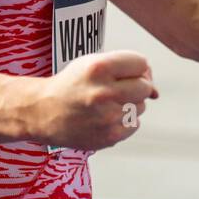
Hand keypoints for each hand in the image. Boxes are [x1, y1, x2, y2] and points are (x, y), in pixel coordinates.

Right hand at [33, 50, 157, 150]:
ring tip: (106, 103)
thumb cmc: (71, 85)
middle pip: (145, 86)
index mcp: (99, 67)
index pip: (141, 62)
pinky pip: (134, 124)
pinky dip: (125, 120)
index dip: (136, 67)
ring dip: (129, 103)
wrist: (42, 112)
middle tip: (117, 88)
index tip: (125, 72)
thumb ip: (125, 68)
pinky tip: (106, 117)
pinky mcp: (109, 136)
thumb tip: (156, 92)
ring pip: (141, 106)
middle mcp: (104, 91)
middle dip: (136, 86)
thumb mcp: (92, 63)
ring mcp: (108, 116)